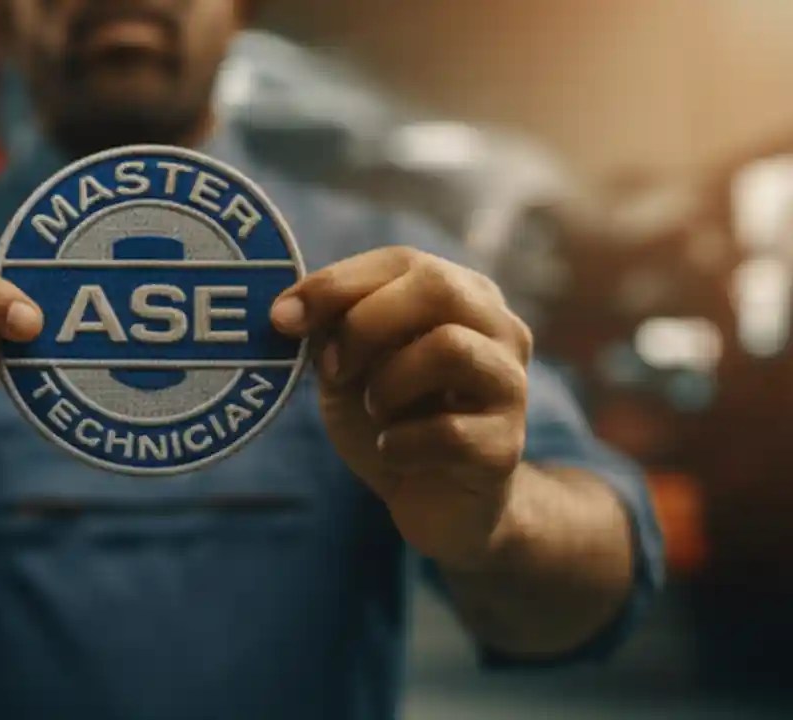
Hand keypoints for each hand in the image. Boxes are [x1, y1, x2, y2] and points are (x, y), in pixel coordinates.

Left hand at [271, 246, 532, 569]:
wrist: (436, 503)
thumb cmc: (391, 421)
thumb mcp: (349, 368)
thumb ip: (330, 332)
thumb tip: (288, 310)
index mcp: (461, 295)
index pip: (402, 261)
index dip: (337, 284)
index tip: (282, 319)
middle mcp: (499, 330)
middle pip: (439, 288)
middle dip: (366, 325)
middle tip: (334, 369)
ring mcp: (510, 387)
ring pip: (450, 349)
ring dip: (388, 383)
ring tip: (375, 411)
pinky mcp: (504, 447)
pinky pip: (448, 432)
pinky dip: (399, 445)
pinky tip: (392, 452)